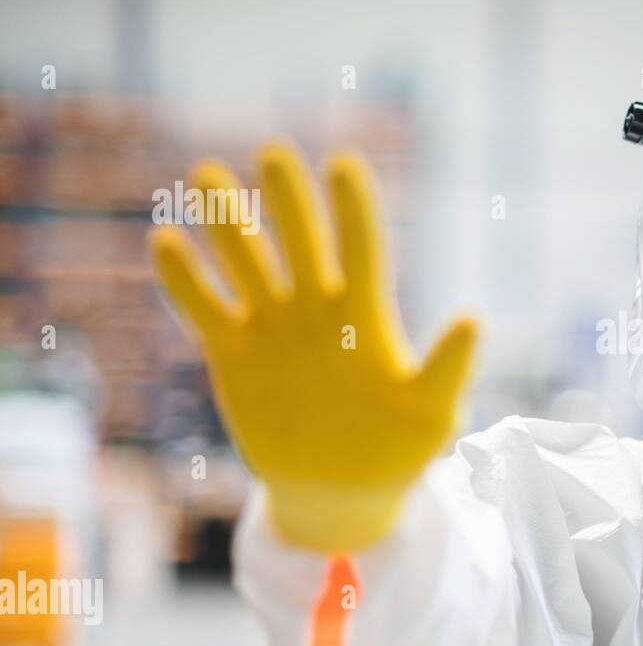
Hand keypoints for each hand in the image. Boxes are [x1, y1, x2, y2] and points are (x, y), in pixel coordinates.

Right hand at [151, 143, 476, 552]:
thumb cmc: (398, 451)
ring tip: (209, 176)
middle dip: (287, 200)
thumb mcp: (432, 414)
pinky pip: (205, 309)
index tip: (344, 164)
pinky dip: (185, 281)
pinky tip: (165, 242)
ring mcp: (274, 328)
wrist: (340, 492)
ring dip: (227, 223)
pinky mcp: (234, 354)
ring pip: (247, 262)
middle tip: (273, 153)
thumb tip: (473, 317)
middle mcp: (318, 310)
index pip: (362, 250)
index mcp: (367, 316)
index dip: (353, 210)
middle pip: (301, 242)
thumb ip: (448, 368)